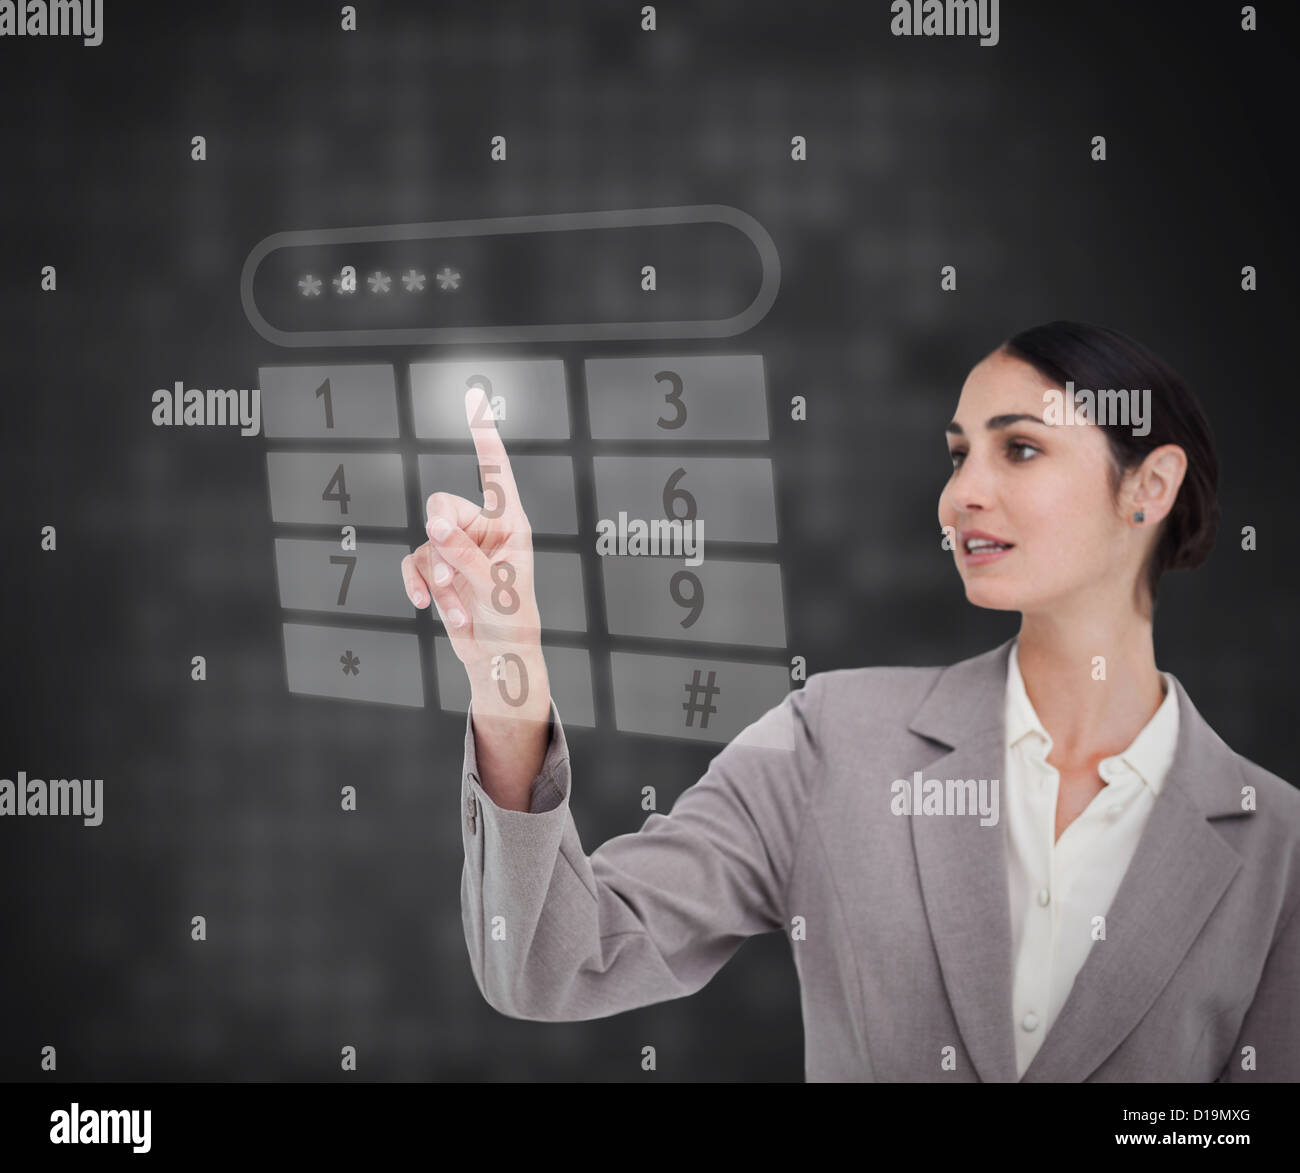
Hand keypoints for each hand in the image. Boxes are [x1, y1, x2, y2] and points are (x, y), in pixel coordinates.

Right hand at [400, 385, 549, 719]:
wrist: (497, 659)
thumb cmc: (512, 621)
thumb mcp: (495, 587)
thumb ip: (464, 553)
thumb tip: (432, 523)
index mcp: (511, 523)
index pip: (495, 472)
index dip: (483, 435)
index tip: (473, 398)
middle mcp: (483, 529)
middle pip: (443, 506)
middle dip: (444, 543)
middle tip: (457, 576)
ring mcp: (458, 548)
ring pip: (427, 541)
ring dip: (440, 579)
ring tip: (459, 604)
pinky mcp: (439, 568)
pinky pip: (414, 563)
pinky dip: (419, 585)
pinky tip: (429, 606)